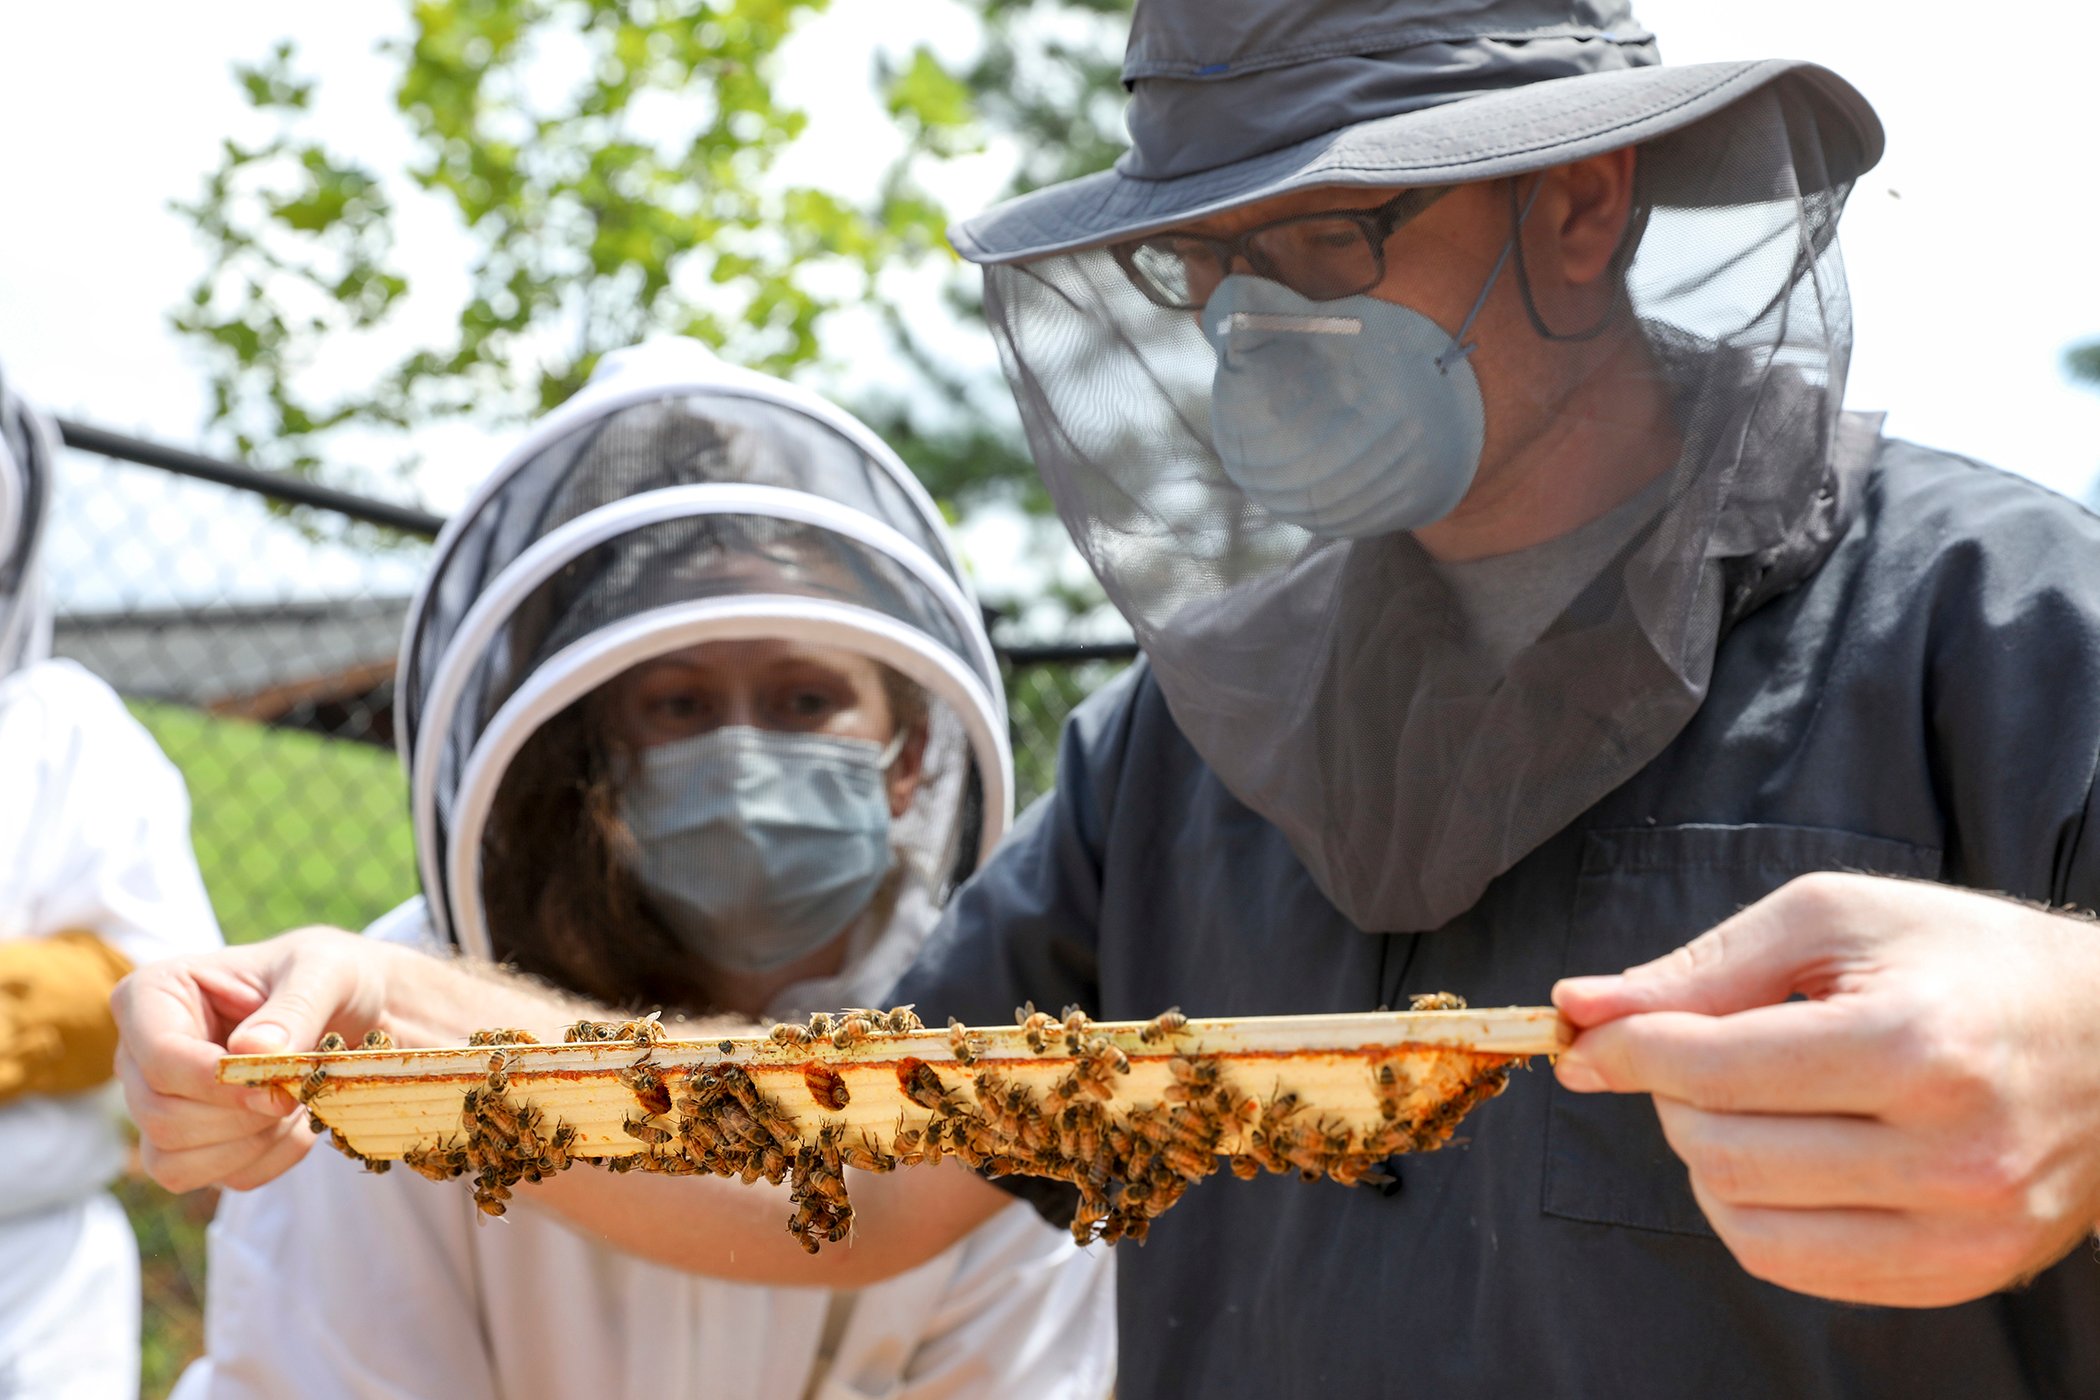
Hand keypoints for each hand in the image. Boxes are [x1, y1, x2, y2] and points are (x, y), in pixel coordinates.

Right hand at [112, 927, 386, 1192]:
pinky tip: (296, 1124)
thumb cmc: (329, 976)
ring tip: (298, 1102)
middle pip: (161, 1116)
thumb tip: (250, 1049)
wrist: (353, 1008)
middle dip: (240, 1117)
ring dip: (252, 1143)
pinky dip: (267, 1160)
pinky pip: (212, 1178)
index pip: (159, 1057)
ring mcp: (158, 1102)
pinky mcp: (189, 1144)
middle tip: (299, 1091)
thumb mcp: (325, 972)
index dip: (217, 1083)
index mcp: (154, 994)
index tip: (279, 1087)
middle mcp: (140, 1054)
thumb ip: (294, 1007)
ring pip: (174, 1160)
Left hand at [1551, 872, 2099, 1307]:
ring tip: (1738, 1102)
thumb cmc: (1963, 961)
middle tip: (1688, 1054)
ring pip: (1746, 1224)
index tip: (1587, 1033)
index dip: (1627, 1048)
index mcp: (1915, 1045)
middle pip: (1721, 1152)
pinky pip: (1800, 1269)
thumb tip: (1577, 1008)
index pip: (1713, 1068)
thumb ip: (1699, 969)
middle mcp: (1948, 1152)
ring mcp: (1962, 1229)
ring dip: (1704, 1160)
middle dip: (1668, 1098)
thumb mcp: (1832, 921)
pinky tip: (1778, 1155)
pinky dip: (1753, 1213)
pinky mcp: (1961, 1274)